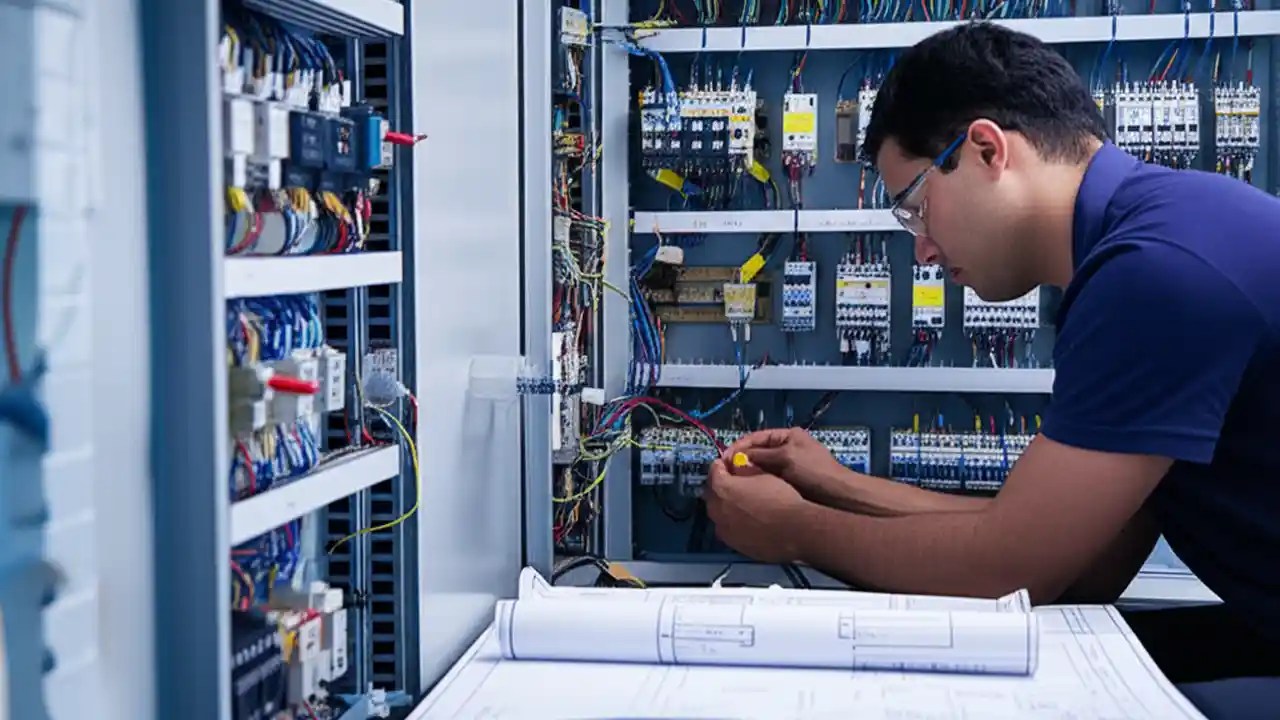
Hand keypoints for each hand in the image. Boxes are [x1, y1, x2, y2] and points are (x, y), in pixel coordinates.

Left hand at [703, 459, 808, 563]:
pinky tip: (747, 521)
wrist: (794, 531)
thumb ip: (746, 469)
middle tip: (732, 482)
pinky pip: (728, 530)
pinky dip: (733, 523)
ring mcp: (725, 531)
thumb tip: (739, 465)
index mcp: (722, 489)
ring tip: (740, 503)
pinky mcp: (734, 545)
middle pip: (712, 494)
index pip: (714, 472)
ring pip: (719, 514)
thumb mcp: (764, 475)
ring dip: (725, 506)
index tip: (727, 464)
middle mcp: (717, 511)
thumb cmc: (780, 499)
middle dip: (720, 486)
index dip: (721, 466)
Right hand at [724, 427, 844, 498]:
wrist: (837, 496)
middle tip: (725, 473)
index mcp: (787, 437)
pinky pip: (767, 481)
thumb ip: (762, 456)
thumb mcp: (787, 457)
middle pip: (757, 453)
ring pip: (760, 469)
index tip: (723, 459)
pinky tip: (747, 491)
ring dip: (748, 474)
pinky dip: (757, 484)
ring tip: (733, 483)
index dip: (739, 447)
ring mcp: (786, 467)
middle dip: (741, 461)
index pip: (756, 438)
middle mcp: (785, 449)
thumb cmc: (814, 471)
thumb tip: (738, 459)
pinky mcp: (787, 484)